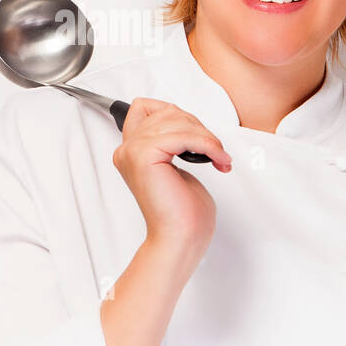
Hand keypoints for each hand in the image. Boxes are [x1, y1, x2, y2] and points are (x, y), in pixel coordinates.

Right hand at [112, 97, 231, 262]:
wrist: (181, 238)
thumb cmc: (182, 213)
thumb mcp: (176, 166)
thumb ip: (172, 140)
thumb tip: (184, 121)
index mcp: (130, 152)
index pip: (144, 107)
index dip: (173, 112)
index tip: (197, 134)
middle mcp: (127, 150)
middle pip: (166, 111)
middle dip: (198, 127)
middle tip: (214, 151)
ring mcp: (133, 152)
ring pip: (177, 119)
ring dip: (206, 136)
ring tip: (218, 157)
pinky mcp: (144, 156)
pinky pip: (184, 135)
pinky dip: (208, 145)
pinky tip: (217, 160)